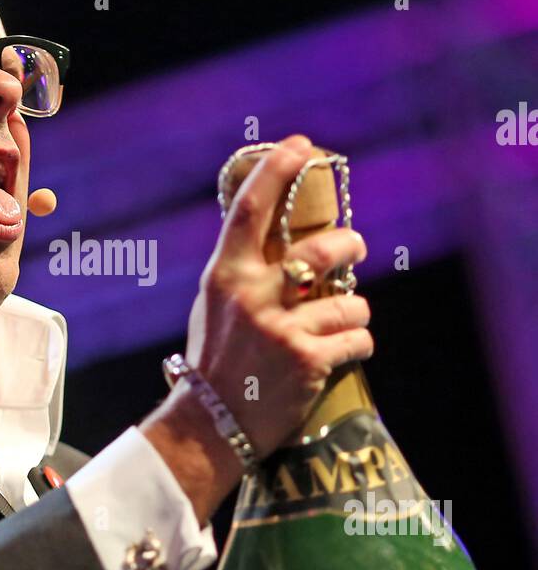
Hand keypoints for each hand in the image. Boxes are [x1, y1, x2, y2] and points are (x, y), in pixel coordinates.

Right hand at [183, 135, 371, 457]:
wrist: (210, 423)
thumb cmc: (215, 360)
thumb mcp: (214, 304)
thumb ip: (242, 270)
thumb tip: (275, 232)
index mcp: (225, 276)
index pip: (250, 210)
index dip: (276, 171)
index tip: (299, 146)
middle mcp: (253, 296)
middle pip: (322, 249)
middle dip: (350, 245)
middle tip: (354, 249)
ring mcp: (281, 329)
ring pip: (350, 300)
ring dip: (354, 311)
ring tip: (341, 323)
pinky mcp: (308, 361)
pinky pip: (357, 339)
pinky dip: (357, 345)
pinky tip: (341, 354)